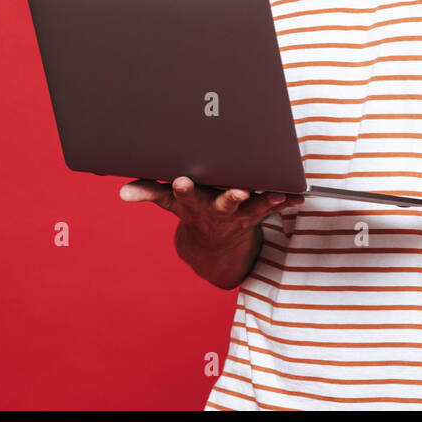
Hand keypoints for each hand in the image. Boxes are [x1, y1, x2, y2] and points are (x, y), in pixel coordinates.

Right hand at [118, 176, 302, 248]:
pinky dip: (286, 202)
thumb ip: (149, 193)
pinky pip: (274, 208)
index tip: (181, 180)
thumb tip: (123, 193)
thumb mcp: (169, 202)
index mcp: (194, 204)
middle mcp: (218, 211)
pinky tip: (299, 196)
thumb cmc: (192, 208)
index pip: (186, 196)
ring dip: (265, 201)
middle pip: (224, 205)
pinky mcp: (259, 214)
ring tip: (277, 194)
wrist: (214, 242)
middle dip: (230, 198)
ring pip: (254, 208)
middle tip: (238, 192)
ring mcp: (240, 215)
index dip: (183, 188)